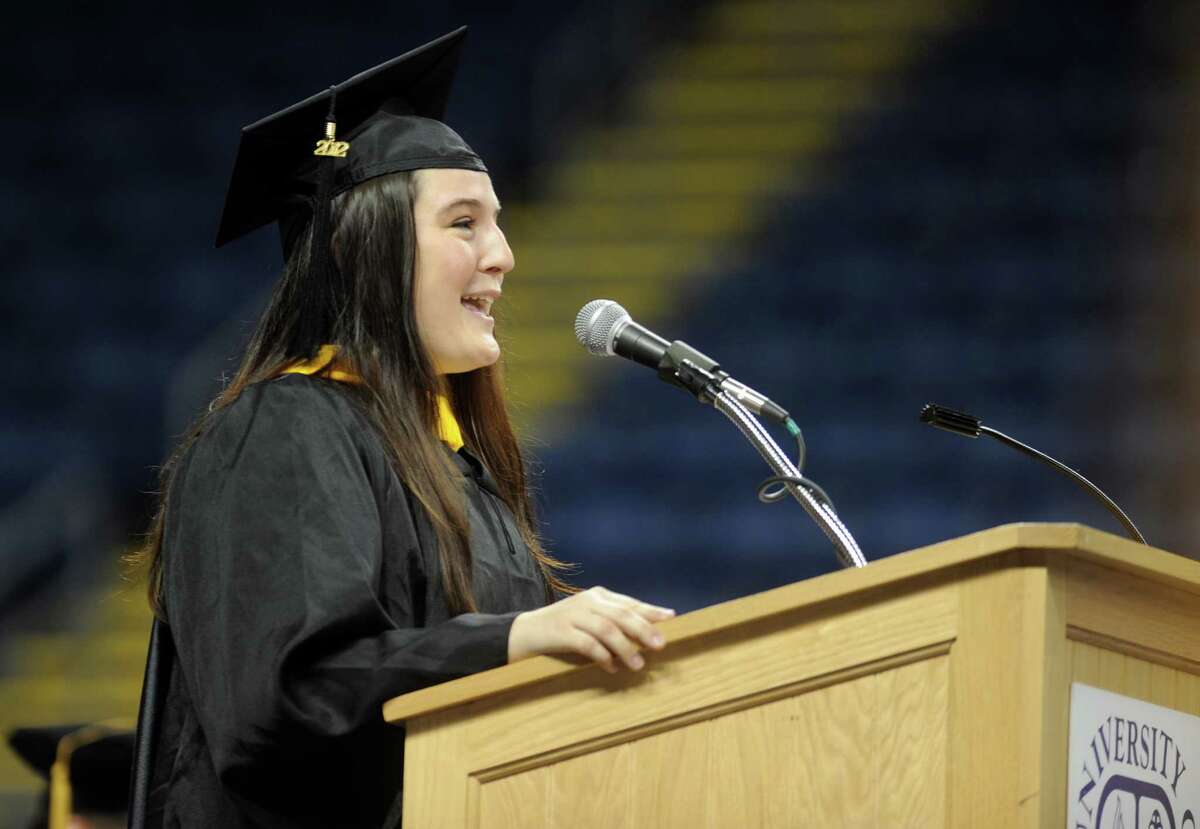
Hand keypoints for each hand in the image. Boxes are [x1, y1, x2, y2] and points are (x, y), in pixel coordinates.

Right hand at [507, 586, 674, 672]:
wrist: (525, 632)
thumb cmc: (564, 628)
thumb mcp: (589, 620)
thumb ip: (613, 623)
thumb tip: (646, 638)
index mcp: (598, 595)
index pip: (628, 603)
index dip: (650, 610)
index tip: (671, 618)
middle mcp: (588, 601)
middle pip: (621, 614)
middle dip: (643, 629)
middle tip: (660, 644)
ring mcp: (573, 615)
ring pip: (606, 629)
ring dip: (625, 647)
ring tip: (638, 664)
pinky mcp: (561, 632)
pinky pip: (587, 644)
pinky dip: (602, 656)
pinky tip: (611, 667)